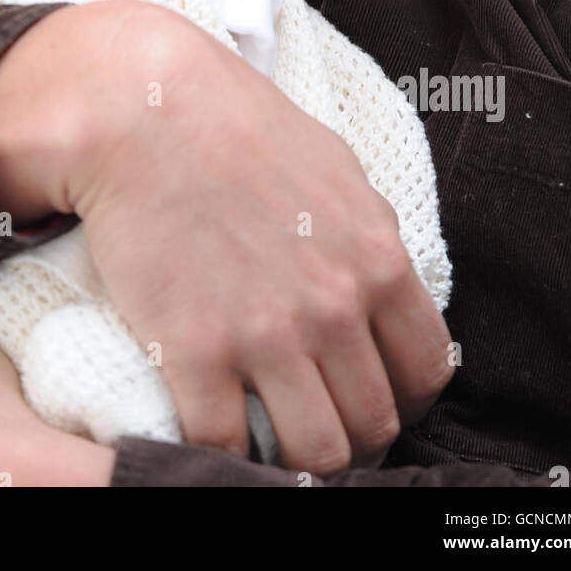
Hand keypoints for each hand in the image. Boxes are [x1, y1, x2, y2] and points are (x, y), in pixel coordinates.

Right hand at [0, 1, 453, 474]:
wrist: (144, 113)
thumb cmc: (237, 129)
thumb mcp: (336, 169)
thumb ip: (372, 236)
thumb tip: (392, 288)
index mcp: (377, 260)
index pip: (426, 374)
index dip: (404, 397)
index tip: (370, 395)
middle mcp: (333, 307)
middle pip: (373, 424)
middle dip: (352, 434)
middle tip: (316, 419)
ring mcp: (265, 334)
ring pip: (314, 454)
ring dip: (296, 457)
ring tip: (270, 434)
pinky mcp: (193, 352)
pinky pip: (224, 444)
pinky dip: (222, 451)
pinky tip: (213, 427)